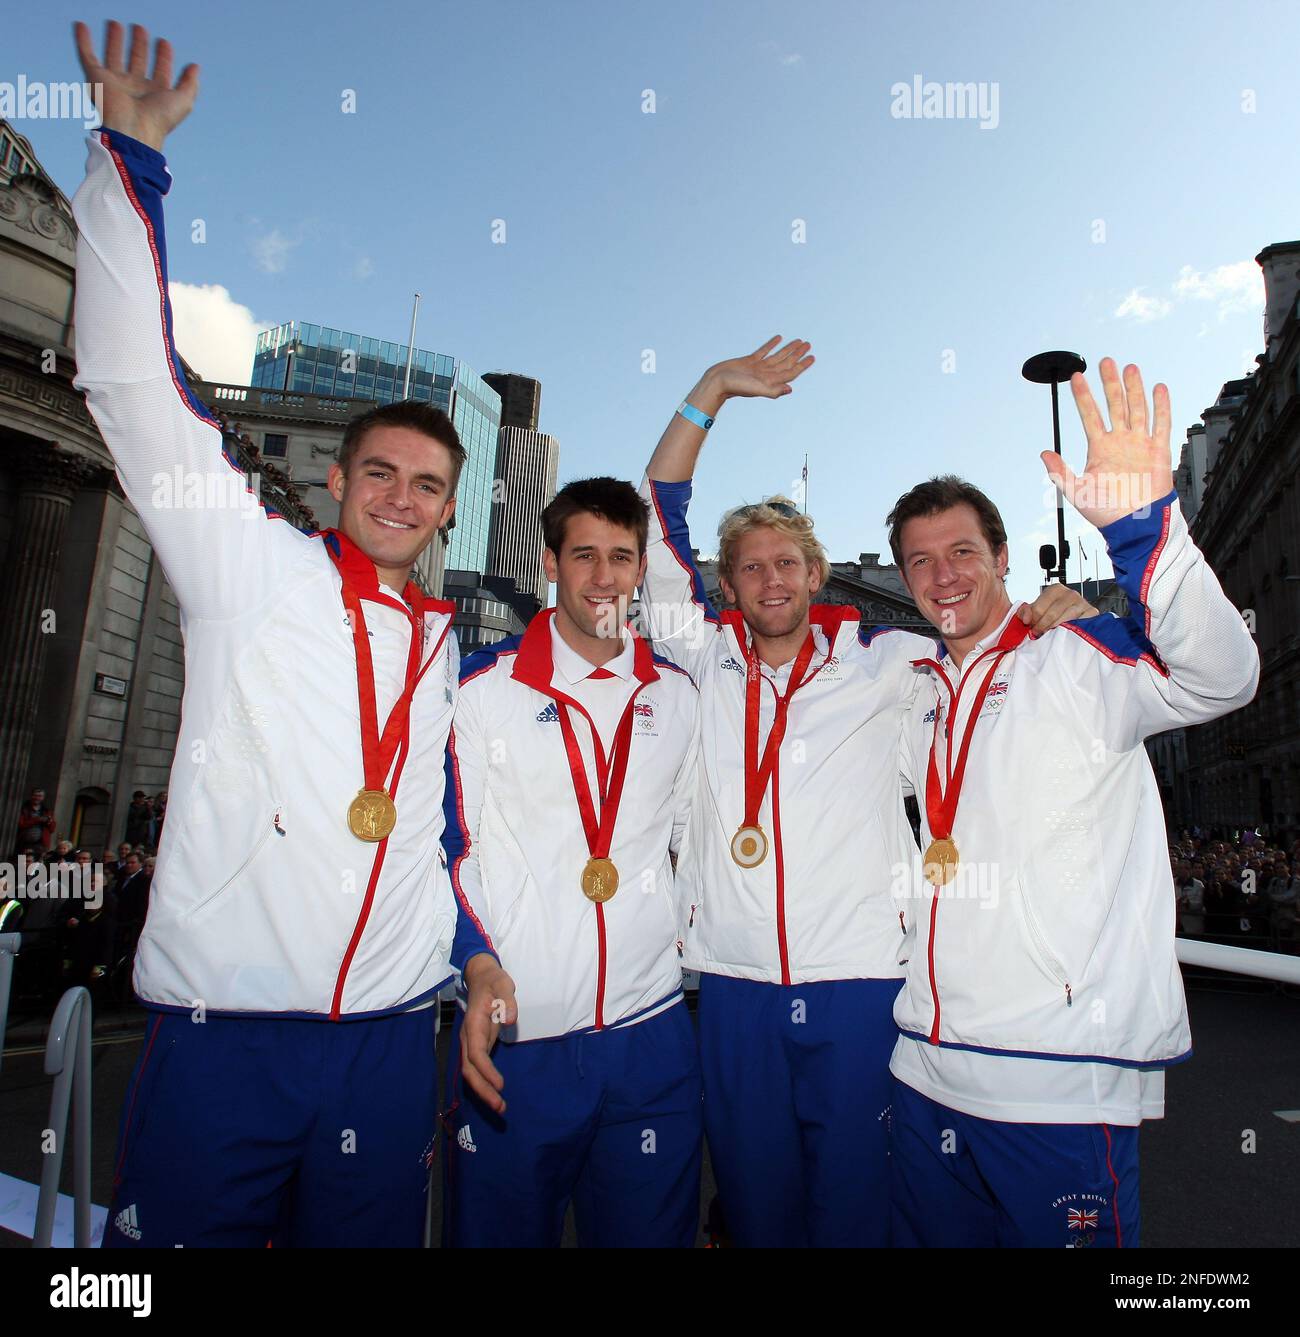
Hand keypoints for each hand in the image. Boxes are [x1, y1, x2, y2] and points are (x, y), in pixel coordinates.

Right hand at [74, 20, 198, 150]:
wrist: (132, 129)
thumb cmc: (159, 119)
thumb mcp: (183, 100)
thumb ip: (190, 83)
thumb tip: (195, 66)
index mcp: (155, 94)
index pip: (160, 70)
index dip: (163, 57)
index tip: (164, 42)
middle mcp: (135, 88)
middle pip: (136, 60)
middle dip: (139, 44)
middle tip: (139, 28)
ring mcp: (115, 83)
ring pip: (113, 56)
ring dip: (114, 40)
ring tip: (115, 24)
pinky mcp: (96, 79)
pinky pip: (87, 56)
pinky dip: (83, 41)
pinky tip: (81, 27)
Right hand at [460, 954, 516, 1113]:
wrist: (481, 978)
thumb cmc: (494, 981)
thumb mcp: (503, 984)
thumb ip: (507, 1000)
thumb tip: (509, 1020)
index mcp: (473, 1023)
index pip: (475, 1052)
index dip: (485, 1070)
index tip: (499, 1084)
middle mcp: (468, 1036)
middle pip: (469, 1069)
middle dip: (482, 1089)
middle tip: (500, 1106)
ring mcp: (471, 1042)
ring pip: (471, 1072)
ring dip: (483, 1091)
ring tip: (500, 1107)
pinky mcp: (477, 1046)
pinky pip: (477, 1069)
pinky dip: (484, 1083)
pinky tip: (495, 1094)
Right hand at [699, 337, 814, 405]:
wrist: (716, 382)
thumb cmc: (735, 387)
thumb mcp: (756, 389)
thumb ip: (773, 391)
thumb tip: (791, 389)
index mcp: (770, 381)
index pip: (790, 372)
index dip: (802, 365)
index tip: (812, 357)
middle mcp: (766, 374)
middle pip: (786, 363)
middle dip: (798, 354)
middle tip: (808, 345)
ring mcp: (758, 368)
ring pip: (777, 356)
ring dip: (788, 349)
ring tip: (799, 341)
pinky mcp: (749, 361)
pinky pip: (764, 351)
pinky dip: (772, 345)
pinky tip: (778, 338)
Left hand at [1017, 583, 1097, 635]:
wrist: (1077, 620)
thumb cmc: (1055, 614)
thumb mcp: (1037, 611)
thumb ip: (1026, 612)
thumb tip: (1026, 618)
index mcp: (1055, 590)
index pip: (1038, 608)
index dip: (1033, 620)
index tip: (1030, 627)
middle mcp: (1070, 594)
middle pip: (1051, 614)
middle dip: (1042, 627)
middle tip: (1037, 634)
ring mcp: (1083, 603)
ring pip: (1065, 621)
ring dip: (1055, 631)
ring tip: (1049, 636)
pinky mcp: (1092, 614)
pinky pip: (1079, 626)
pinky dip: (1071, 633)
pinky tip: (1065, 636)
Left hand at [1043, 357, 1173, 528]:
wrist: (1135, 525)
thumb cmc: (1106, 512)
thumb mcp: (1076, 491)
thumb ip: (1059, 471)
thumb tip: (1043, 452)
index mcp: (1100, 449)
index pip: (1090, 415)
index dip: (1083, 396)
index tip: (1076, 377)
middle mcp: (1120, 442)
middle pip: (1115, 405)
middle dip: (1110, 383)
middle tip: (1104, 361)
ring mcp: (1139, 444)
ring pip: (1137, 408)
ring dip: (1134, 388)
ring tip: (1130, 367)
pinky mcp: (1158, 451)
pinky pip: (1161, 423)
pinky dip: (1161, 406)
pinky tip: (1158, 387)